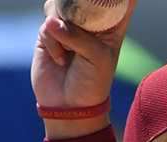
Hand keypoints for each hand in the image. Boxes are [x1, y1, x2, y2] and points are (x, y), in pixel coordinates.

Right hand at [32, 0, 138, 138]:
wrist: (69, 107)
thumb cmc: (93, 83)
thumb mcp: (97, 58)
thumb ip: (78, 36)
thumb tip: (51, 21)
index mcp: (113, 24)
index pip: (118, 0)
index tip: (103, 0)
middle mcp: (91, 21)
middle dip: (77, 1)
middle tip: (76, 11)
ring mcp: (69, 25)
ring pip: (61, 4)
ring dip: (62, 22)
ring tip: (70, 50)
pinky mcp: (49, 33)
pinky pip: (48, 22)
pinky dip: (52, 40)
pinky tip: (60, 59)